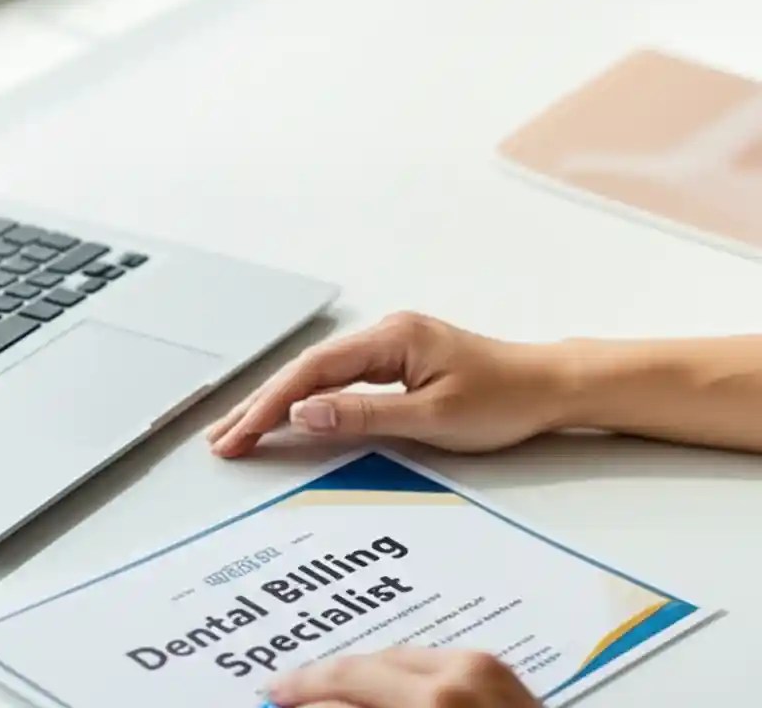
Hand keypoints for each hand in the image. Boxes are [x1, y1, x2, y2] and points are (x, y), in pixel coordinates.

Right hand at [208, 312, 570, 456]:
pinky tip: (285, 413)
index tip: (241, 434)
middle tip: (222, 438)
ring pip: (316, 375)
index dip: (271, 405)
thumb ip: (364, 415)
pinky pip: (336, 379)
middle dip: (259, 404)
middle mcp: (384, 335)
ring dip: (276, 402)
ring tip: (238, 428)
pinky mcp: (395, 363)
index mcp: (390, 339)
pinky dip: (306, 399)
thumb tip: (305, 412)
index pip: (312, 373)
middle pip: (305, 370)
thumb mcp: (433, 416)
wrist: (550, 386)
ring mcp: (388, 347)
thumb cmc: (504, 399)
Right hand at [268, 647, 539, 707]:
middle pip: (355, 671)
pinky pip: (424, 657)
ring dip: (350, 673)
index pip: (337, 702)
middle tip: (280, 694)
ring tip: (320, 687)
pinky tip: (374, 682)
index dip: (300, 705)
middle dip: (311, 684)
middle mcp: (450, 684)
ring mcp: (477, 670)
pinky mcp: (496, 668)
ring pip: (386, 656)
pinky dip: (391, 669)